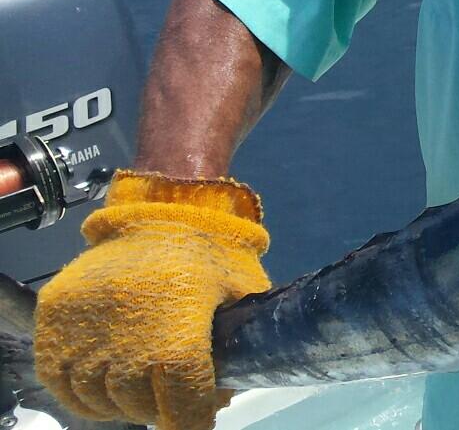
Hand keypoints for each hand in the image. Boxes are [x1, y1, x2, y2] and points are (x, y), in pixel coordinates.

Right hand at [35, 170, 270, 429]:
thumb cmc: (211, 256)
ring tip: (136, 388)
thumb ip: (235, 351)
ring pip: (95, 399)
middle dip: (157, 407)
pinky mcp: (56, 319)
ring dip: (117, 402)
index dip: (190, 421)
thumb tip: (223, 400)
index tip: (195, 422)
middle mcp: (125, 343)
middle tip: (168, 396)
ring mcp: (83, 332)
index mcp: (176, 340)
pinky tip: (103, 380)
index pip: (181, 408)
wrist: (162, 211)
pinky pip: (59, 378)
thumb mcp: (241, 298)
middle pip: (137, 406)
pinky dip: (80, 389)